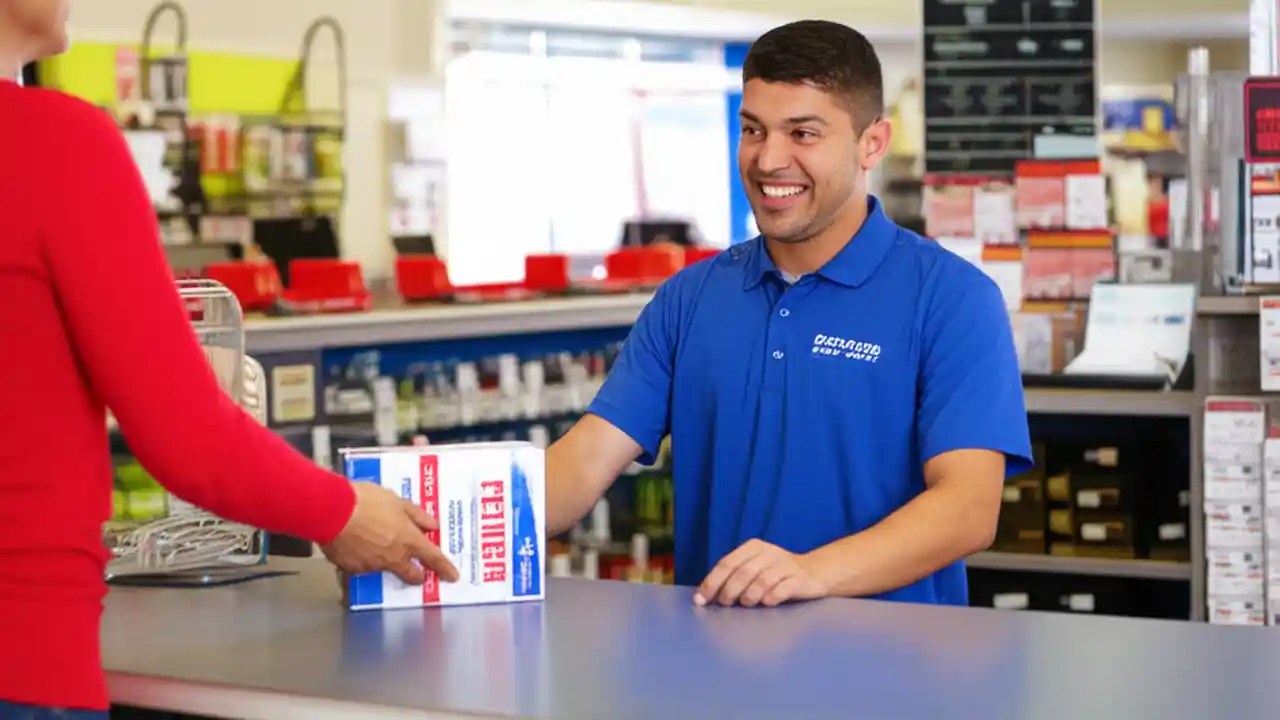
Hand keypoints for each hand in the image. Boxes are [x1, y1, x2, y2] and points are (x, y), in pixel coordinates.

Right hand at [320, 482, 458, 585]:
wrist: (331, 511)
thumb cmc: (366, 501)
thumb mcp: (397, 501)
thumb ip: (416, 515)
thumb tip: (432, 526)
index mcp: (409, 540)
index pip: (433, 558)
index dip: (445, 568)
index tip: (452, 577)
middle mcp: (393, 558)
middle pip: (411, 574)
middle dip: (416, 573)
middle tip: (416, 569)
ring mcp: (372, 566)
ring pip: (385, 567)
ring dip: (386, 559)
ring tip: (374, 541)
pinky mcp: (351, 569)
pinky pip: (363, 566)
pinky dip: (364, 557)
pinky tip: (356, 543)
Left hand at [694, 539, 826, 607]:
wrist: (814, 572)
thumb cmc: (775, 574)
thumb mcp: (754, 568)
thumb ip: (732, 576)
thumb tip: (703, 595)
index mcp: (753, 547)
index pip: (727, 563)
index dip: (712, 582)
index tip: (700, 600)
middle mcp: (769, 553)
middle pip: (743, 572)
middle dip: (729, 591)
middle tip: (725, 604)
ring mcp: (786, 565)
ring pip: (762, 581)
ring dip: (749, 596)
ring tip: (746, 603)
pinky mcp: (800, 579)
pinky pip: (782, 589)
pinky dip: (771, 598)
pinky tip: (766, 603)